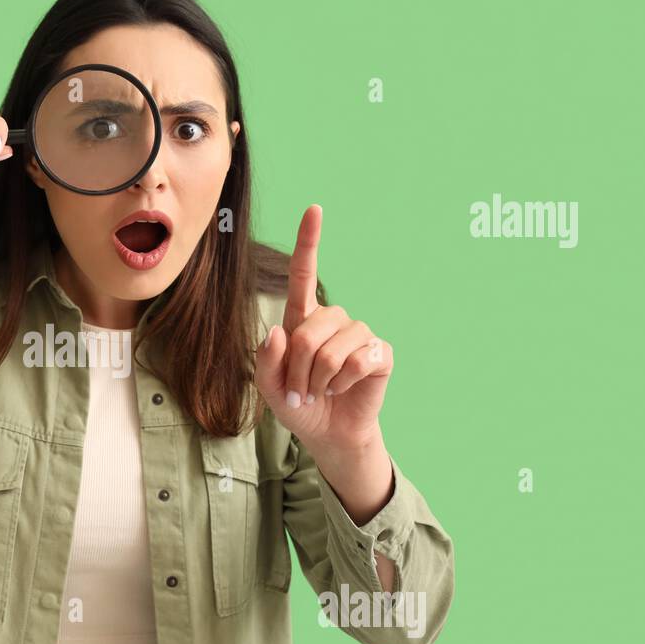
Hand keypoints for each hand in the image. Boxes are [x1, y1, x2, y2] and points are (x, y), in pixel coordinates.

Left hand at [255, 205, 393, 453]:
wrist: (328, 434)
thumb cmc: (297, 406)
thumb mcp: (269, 388)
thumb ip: (265, 360)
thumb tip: (278, 331)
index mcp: (302, 320)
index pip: (304, 274)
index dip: (308, 242)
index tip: (314, 209)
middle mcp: (333, 320)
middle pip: (309, 330)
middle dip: (297, 368)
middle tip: (298, 392)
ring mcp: (358, 335)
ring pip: (332, 348)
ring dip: (318, 379)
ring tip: (318, 392)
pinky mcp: (379, 353)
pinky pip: (358, 360)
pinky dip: (343, 382)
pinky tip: (342, 390)